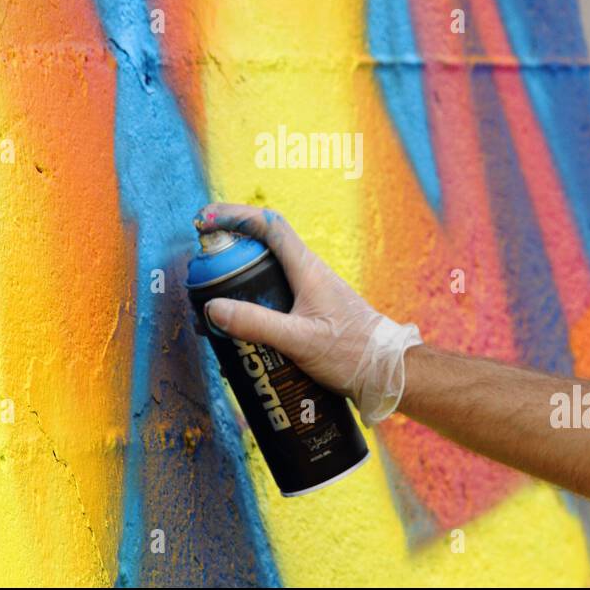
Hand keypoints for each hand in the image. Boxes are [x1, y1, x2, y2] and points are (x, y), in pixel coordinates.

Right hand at [193, 203, 420, 425]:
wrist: (388, 374)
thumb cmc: (353, 353)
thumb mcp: (300, 341)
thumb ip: (257, 324)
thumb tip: (214, 307)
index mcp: (307, 269)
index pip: (268, 225)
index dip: (235, 216)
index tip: (205, 221)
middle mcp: (308, 273)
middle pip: (261, 249)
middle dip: (228, 255)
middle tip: (201, 273)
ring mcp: (310, 292)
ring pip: (266, 275)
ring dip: (238, 284)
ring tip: (212, 310)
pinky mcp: (311, 311)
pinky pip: (275, 297)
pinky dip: (253, 305)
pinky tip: (240, 332)